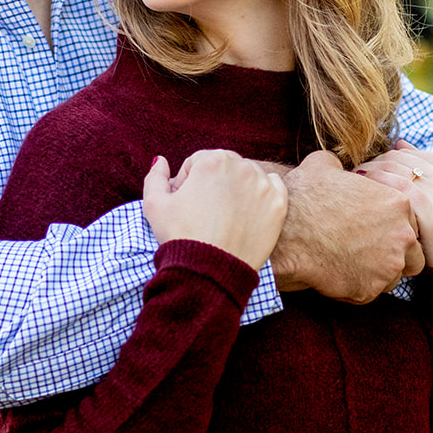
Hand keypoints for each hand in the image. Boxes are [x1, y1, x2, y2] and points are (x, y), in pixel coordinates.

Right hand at [142, 151, 287, 270]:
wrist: (209, 272)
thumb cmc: (180, 237)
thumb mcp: (154, 205)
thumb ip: (155, 176)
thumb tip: (161, 160)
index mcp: (212, 161)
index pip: (197, 162)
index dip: (187, 183)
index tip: (186, 204)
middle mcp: (242, 167)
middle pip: (224, 166)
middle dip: (212, 183)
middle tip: (204, 212)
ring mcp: (263, 185)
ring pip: (248, 176)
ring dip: (237, 188)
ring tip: (225, 216)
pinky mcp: (279, 204)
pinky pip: (273, 187)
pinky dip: (261, 195)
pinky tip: (247, 212)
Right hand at [269, 150, 423, 300]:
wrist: (286, 232)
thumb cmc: (304, 196)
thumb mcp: (324, 166)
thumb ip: (342, 167)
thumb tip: (337, 166)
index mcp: (398, 204)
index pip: (413, 223)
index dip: (396, 229)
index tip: (379, 231)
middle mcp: (402, 236)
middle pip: (415, 254)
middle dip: (398, 255)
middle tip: (373, 252)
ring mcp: (388, 266)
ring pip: (395, 277)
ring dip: (380, 273)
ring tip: (354, 265)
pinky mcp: (369, 289)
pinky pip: (371, 292)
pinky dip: (358, 287)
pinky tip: (339, 274)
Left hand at [357, 140, 432, 267]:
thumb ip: (423, 168)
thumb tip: (398, 144)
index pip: (405, 152)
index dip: (381, 159)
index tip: (364, 170)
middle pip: (396, 158)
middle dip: (371, 165)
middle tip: (351, 176)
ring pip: (393, 167)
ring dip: (368, 173)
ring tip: (351, 184)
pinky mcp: (430, 206)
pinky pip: (395, 185)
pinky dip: (375, 185)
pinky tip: (360, 194)